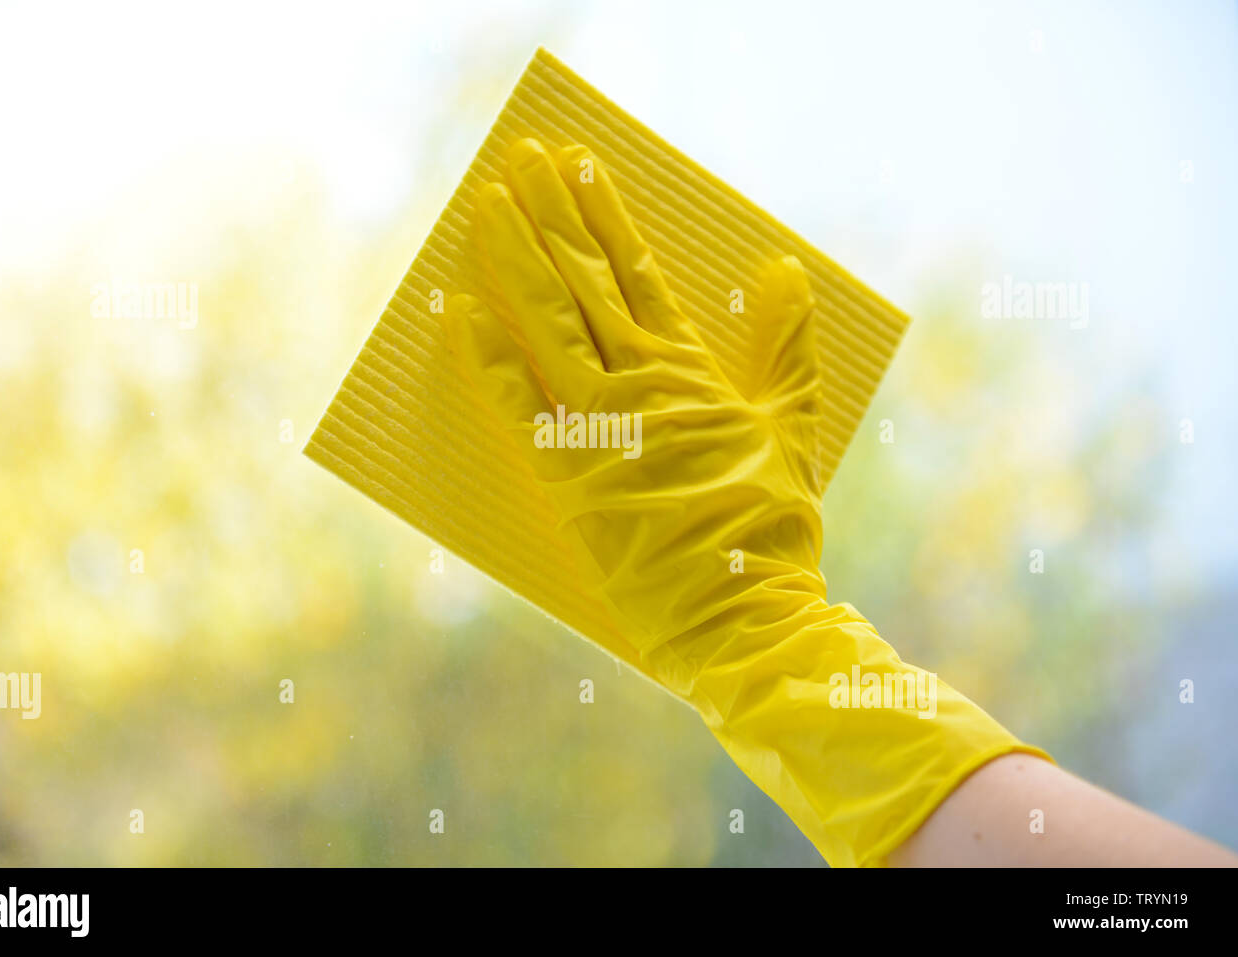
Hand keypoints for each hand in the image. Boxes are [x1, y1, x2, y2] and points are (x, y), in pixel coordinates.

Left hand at [447, 138, 826, 674]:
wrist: (741, 617)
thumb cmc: (770, 531)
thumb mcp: (793, 431)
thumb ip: (786, 350)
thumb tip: (784, 271)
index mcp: (689, 373)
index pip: (638, 273)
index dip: (604, 215)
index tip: (577, 166)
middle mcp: (637, 386)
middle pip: (583, 283)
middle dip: (549, 216)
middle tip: (519, 159)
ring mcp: (597, 429)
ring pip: (546, 324)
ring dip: (514, 260)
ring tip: (488, 205)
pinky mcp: (564, 477)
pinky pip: (515, 406)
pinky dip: (487, 358)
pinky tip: (458, 311)